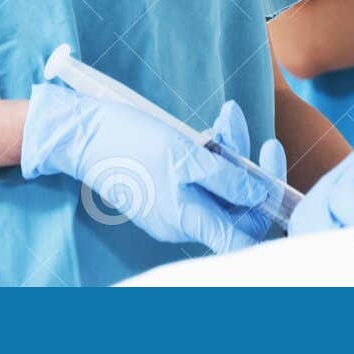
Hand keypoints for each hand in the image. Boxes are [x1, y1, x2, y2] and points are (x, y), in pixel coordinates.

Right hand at [22, 84, 279, 253]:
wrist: (79, 132)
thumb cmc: (130, 141)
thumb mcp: (185, 155)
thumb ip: (227, 178)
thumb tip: (262, 196)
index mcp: (188, 220)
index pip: (242, 238)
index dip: (265, 213)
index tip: (274, 178)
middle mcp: (183, 220)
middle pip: (235, 206)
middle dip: (251, 169)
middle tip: (263, 138)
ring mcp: (172, 203)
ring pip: (218, 185)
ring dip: (231, 151)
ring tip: (228, 115)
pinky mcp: (164, 185)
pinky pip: (199, 175)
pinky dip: (210, 151)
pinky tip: (211, 126)